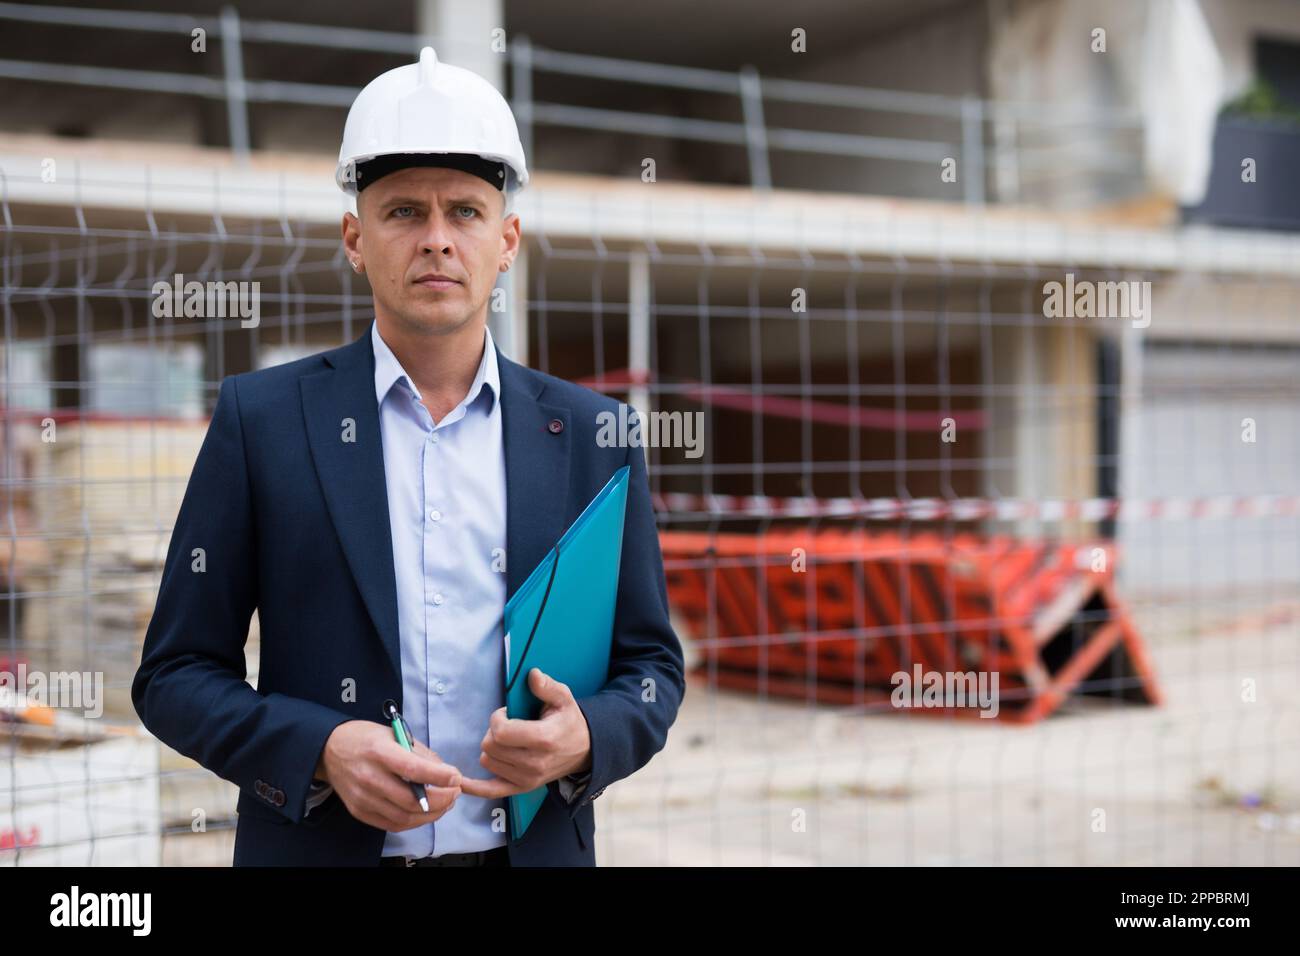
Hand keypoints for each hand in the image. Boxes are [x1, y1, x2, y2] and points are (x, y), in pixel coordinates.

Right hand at [317, 720, 461, 831]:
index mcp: (379, 752)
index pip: (412, 769)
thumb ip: (420, 753)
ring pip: (404, 817)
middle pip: (411, 800)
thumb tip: (445, 773)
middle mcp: (369, 778)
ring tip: (445, 803)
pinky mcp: (359, 812)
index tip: (456, 778)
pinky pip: (392, 824)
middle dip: (441, 800)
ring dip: (432, 814)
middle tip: (455, 792)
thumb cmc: (364, 738)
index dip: (438, 776)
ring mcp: (363, 799)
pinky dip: (414, 821)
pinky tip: (425, 812)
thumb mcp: (394, 734)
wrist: (329, 751)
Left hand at [458, 668, 591, 799]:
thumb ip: (547, 686)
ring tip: (508, 741)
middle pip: (490, 746)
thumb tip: (532, 675)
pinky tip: (462, 782)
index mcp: (544, 739)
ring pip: (487, 761)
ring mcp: (527, 779)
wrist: (584, 750)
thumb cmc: (569, 722)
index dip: (497, 718)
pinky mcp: (521, 788)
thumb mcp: (564, 699)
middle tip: (508, 726)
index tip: (506, 713)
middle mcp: (534, 763)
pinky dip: (474, 786)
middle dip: (493, 732)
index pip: (501, 732)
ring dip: (492, 748)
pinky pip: (490, 791)